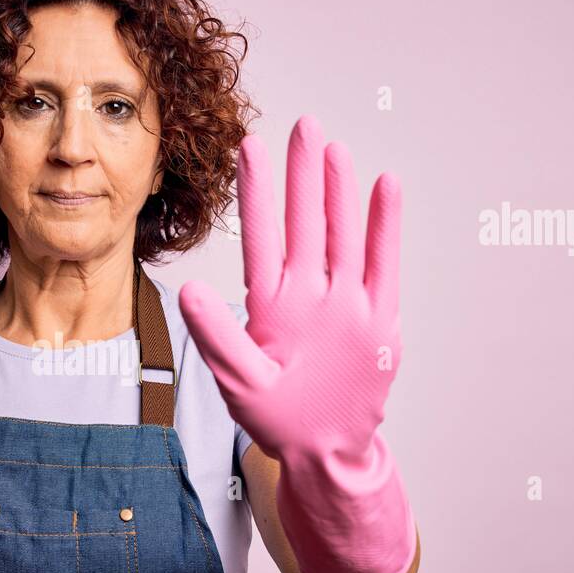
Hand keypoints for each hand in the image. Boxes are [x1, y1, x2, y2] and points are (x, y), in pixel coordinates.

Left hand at [179, 115, 401, 465]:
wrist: (325, 447)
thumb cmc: (277, 418)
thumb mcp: (240, 382)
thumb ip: (218, 337)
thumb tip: (188, 292)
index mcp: (269, 304)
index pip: (261, 237)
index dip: (257, 192)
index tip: (248, 146)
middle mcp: (306, 293)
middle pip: (304, 223)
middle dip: (301, 175)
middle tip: (302, 125)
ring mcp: (344, 301)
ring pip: (342, 234)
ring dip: (340, 192)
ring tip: (334, 149)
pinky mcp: (377, 316)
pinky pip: (382, 262)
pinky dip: (384, 226)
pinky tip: (384, 186)